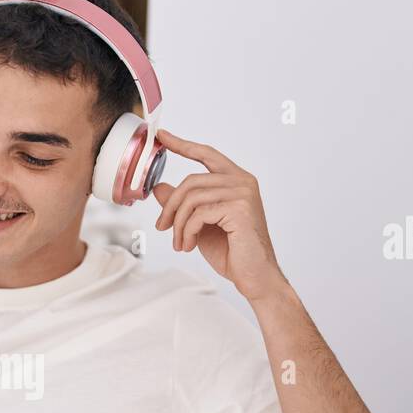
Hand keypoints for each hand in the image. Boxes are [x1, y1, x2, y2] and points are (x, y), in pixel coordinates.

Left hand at [151, 129, 287, 302]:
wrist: (254, 275)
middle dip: (171, 207)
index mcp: (236, 180)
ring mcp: (242, 192)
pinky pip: (198, 213)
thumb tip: (159, 188)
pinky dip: (187, 231)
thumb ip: (182, 204)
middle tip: (162, 227)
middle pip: (191, 181)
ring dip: (178, 224)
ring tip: (180, 243)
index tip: (162, 136)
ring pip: (191, 198)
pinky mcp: (239, 208)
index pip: (206, 154)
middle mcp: (242, 181)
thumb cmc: (232, 251)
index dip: (182, 144)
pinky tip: (189, 245)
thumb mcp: (199, 223)